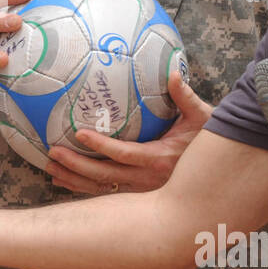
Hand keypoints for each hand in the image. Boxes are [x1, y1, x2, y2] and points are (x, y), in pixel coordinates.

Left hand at [45, 71, 212, 193]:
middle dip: (77, 165)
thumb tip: (174, 73)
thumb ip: (185, 97)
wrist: (216, 178)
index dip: (101, 145)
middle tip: (53, 152)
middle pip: (105, 175)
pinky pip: (105, 193)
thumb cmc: (208, 143)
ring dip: (74, 179)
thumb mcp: (202, 118)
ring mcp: (141, 190)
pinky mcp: (136, 195)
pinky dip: (82, 189)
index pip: (125, 154)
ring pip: (101, 188)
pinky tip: (64, 182)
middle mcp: (148, 180)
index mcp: (160, 159)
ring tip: (51, 168)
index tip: (79, 134)